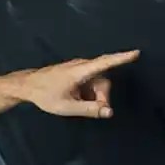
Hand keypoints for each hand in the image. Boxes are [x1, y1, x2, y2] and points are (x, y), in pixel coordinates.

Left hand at [18, 49, 139, 118]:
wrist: (28, 85)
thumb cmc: (45, 95)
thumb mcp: (67, 107)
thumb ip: (89, 109)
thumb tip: (109, 112)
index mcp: (80, 71)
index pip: (105, 63)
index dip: (121, 58)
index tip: (136, 53)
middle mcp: (82, 66)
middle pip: (104, 82)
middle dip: (102, 98)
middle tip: (94, 111)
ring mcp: (80, 68)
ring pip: (98, 84)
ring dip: (95, 97)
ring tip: (79, 104)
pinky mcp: (78, 72)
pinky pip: (91, 83)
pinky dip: (89, 93)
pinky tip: (77, 99)